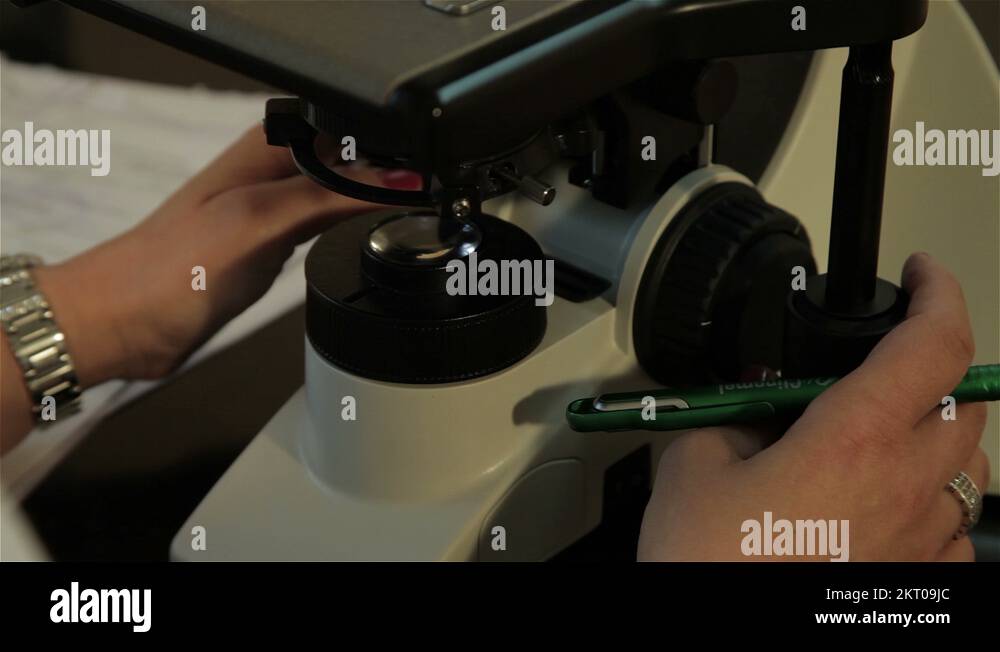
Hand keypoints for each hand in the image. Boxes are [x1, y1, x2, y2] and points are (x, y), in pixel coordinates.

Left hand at [32, 125, 417, 384]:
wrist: (125, 325)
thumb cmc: (167, 271)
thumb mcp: (258, 222)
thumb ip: (327, 197)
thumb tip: (392, 180)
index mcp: (269, 146)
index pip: (353, 134)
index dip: (394, 157)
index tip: (430, 187)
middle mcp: (273, 172)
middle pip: (354, 162)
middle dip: (391, 182)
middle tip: (431, 206)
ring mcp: (274, 209)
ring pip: (344, 194)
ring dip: (375, 206)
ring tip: (413, 220)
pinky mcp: (273, 244)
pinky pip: (328, 225)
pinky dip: (353, 230)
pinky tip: (370, 238)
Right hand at [638, 253, 989, 560]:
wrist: (718, 644)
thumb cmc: (708, 567)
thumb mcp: (692, 466)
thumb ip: (730, 420)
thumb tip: (749, 414)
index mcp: (853, 440)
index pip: (935, 343)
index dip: (940, 292)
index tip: (924, 275)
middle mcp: (904, 488)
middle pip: (971, 402)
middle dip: (942, 366)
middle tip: (893, 365)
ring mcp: (920, 543)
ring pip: (972, 469)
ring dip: (939, 438)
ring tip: (885, 441)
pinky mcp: (918, 585)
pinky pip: (957, 534)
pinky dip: (933, 506)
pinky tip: (887, 511)